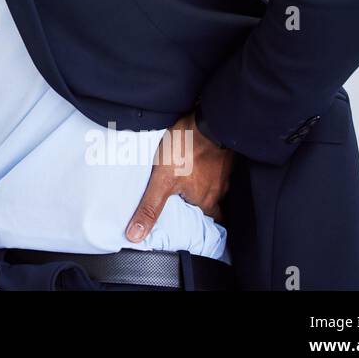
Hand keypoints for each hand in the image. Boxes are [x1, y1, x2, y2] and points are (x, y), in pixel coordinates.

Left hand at [125, 112, 232, 243]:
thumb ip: (150, 208)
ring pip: (212, 185)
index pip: (207, 221)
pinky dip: (205, 167)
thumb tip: (136, 235)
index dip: (199, 223)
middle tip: (184, 201)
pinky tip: (193, 160)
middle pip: (209, 203)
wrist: (208, 122)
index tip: (190, 225)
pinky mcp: (222, 155)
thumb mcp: (162, 181)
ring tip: (185, 179)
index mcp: (206, 201)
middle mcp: (218, 190)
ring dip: (201, 184)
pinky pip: (214, 167)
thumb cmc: (187, 151)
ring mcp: (222, 172)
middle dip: (197, 203)